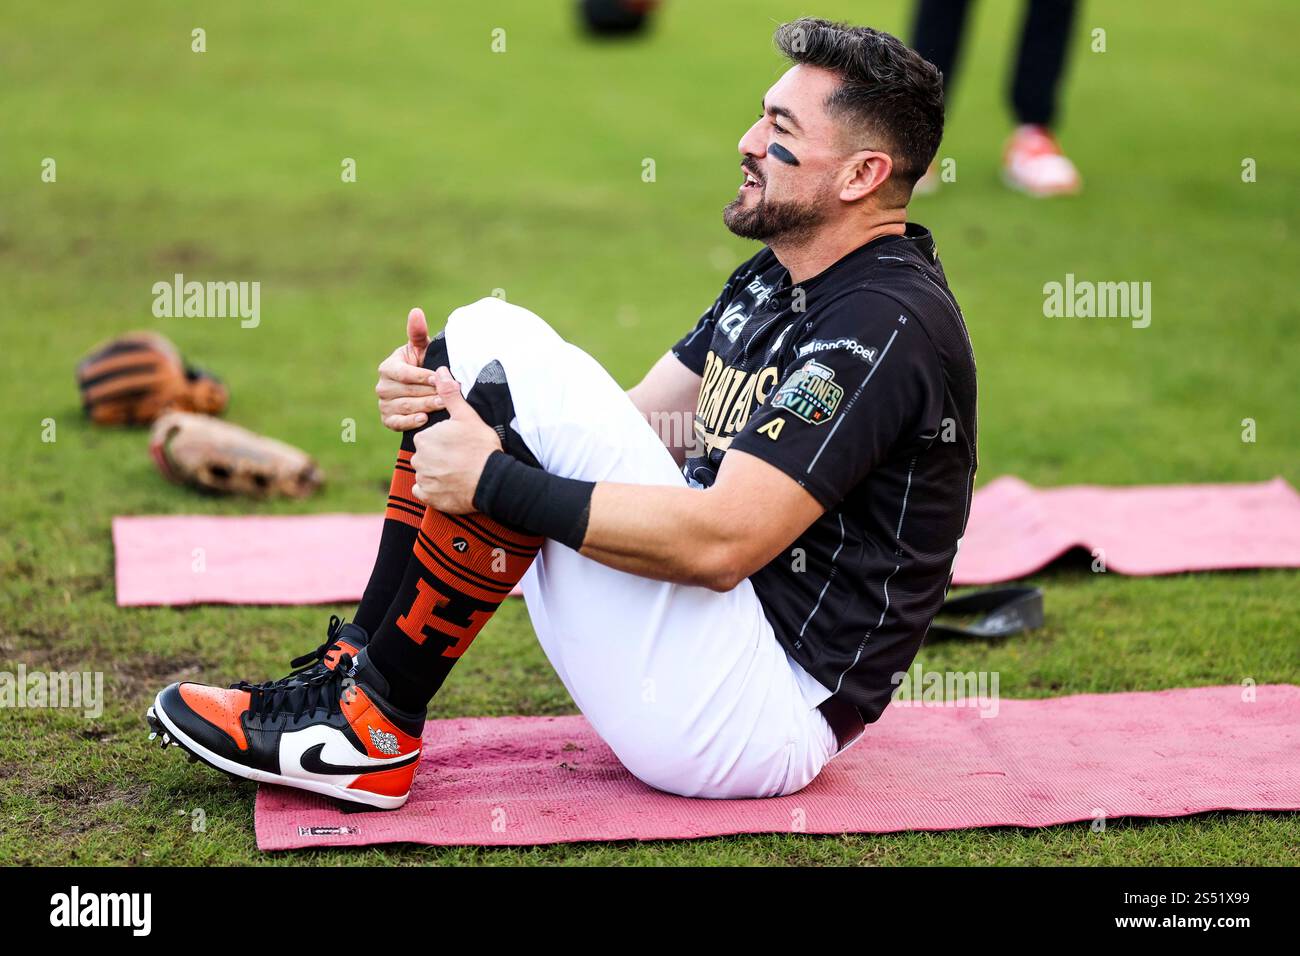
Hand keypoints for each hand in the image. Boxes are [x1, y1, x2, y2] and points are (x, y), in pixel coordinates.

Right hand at [376, 308, 443, 430]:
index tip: (439, 378)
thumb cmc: (423, 364)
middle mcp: (382, 386)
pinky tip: (424, 419)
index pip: (404, 374)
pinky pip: (396, 423)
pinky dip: (410, 422)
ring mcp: (384, 404)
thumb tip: (416, 311)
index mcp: (388, 367)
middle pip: (407, 392)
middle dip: (428, 393)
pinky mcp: (387, 419)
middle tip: (447, 395)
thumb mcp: (422, 349)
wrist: (422, 390)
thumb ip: (418, 332)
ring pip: (405, 407)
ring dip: (425, 406)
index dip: (422, 376)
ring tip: (442, 405)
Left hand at [410, 368, 502, 512]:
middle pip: (426, 456)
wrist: (491, 480)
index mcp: (424, 438)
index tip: (460, 446)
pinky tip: (450, 486)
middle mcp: (418, 458)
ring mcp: (423, 480)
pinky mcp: (428, 498)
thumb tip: (440, 370)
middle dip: (439, 458)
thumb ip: (450, 395)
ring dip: (437, 474)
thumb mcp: (467, 417)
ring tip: (458, 473)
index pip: (429, 438)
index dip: (445, 442)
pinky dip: (434, 491)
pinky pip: (424, 492)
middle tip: (461, 460)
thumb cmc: (481, 447)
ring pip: (425, 474)